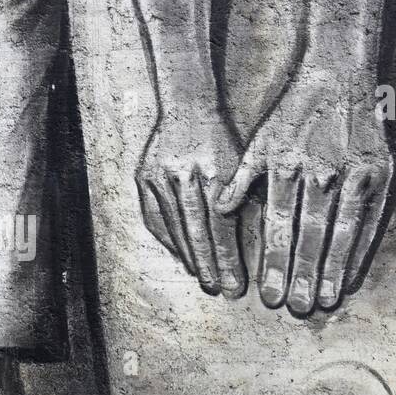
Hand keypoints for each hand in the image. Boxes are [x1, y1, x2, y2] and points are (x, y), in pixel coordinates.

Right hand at [136, 111, 246, 297]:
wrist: (187, 105)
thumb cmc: (222, 137)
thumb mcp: (242, 160)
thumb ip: (245, 198)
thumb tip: (252, 245)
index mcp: (213, 168)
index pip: (221, 224)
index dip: (227, 257)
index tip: (235, 284)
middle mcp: (183, 173)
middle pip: (196, 231)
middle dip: (208, 265)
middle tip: (217, 289)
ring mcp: (159, 176)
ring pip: (173, 227)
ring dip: (188, 256)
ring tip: (201, 278)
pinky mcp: (143, 177)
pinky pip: (154, 217)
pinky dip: (167, 240)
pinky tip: (180, 255)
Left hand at [216, 75, 391, 314]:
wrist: (338, 76)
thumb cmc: (291, 115)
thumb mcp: (257, 142)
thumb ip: (239, 180)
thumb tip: (218, 211)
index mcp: (285, 168)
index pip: (277, 226)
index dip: (274, 263)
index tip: (269, 295)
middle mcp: (320, 173)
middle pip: (310, 236)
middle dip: (303, 276)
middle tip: (298, 309)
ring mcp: (353, 174)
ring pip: (342, 232)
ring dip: (333, 270)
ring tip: (325, 300)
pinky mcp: (378, 174)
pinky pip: (370, 221)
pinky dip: (360, 251)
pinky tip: (351, 275)